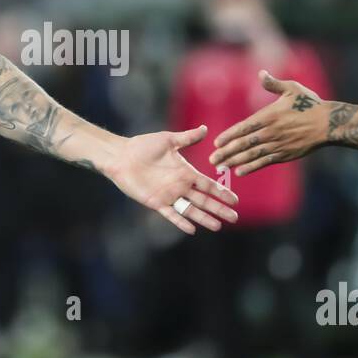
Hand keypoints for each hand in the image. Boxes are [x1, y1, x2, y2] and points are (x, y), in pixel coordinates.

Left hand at [104, 125, 239, 234]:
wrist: (121, 155)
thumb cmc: (143, 146)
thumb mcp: (168, 140)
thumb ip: (187, 137)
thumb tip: (205, 129)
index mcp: (185, 172)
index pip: (208, 185)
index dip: (222, 192)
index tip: (235, 200)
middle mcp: (180, 186)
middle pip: (204, 200)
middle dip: (219, 209)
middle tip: (234, 218)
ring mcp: (169, 196)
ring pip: (191, 210)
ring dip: (204, 218)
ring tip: (218, 226)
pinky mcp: (156, 203)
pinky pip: (171, 215)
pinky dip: (181, 222)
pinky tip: (192, 229)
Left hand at [209, 71, 329, 175]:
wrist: (328, 124)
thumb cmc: (310, 104)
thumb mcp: (292, 88)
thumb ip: (273, 83)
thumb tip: (261, 73)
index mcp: (269, 116)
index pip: (244, 127)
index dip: (229, 135)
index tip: (216, 142)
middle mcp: (271, 132)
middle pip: (244, 144)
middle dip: (226, 152)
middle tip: (212, 159)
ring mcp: (278, 145)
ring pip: (252, 155)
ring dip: (235, 161)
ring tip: (221, 167)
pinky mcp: (285, 154)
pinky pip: (265, 162)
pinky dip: (252, 167)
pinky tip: (240, 172)